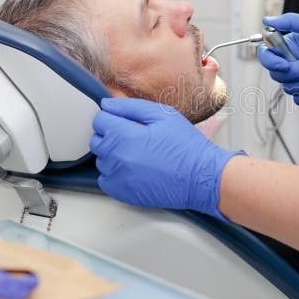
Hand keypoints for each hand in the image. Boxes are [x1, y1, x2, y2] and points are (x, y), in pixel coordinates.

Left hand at [90, 98, 243, 220]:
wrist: (201, 177)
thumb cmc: (187, 146)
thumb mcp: (163, 115)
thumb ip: (131, 107)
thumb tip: (107, 105)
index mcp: (125, 135)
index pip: (99, 121)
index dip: (112, 117)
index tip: (125, 121)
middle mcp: (117, 158)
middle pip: (96, 141)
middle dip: (111, 134)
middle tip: (133, 136)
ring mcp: (118, 178)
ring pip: (101, 160)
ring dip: (113, 154)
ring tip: (137, 153)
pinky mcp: (122, 193)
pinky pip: (105, 179)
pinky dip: (114, 173)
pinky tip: (133, 169)